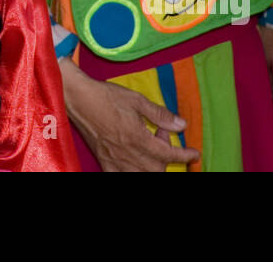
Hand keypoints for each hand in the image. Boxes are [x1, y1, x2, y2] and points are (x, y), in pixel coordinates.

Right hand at [59, 58, 199, 170]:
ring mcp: (114, 159)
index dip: (185, 155)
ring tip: (152, 152)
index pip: (168, 154)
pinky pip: (119, 176)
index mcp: (138, 138)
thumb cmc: (106, 96)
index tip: (194, 154)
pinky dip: (131, 173)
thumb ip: (159, 114)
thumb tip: (181, 124)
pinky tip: (133, 165)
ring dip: (152, 167)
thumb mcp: (136, 100)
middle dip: (167, 158)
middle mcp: (127, 153)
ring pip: (141, 175)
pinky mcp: (103, 160)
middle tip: (163, 137)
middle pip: (156, 169)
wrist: (77, 99)